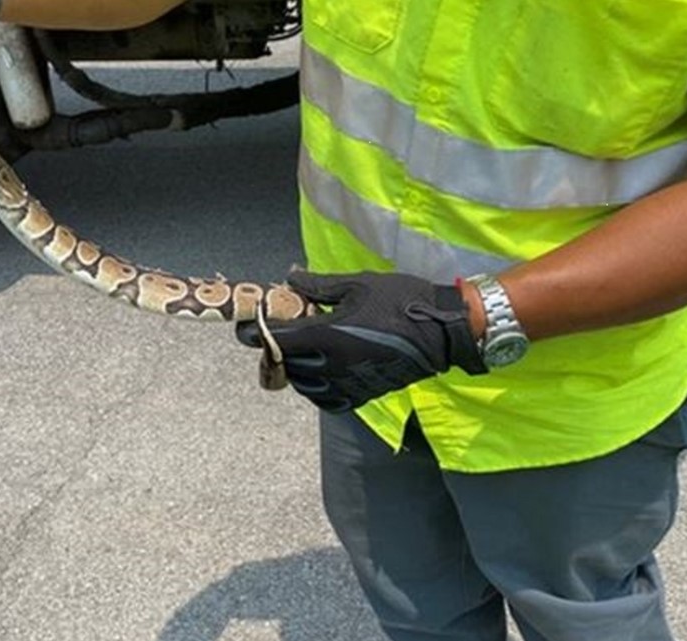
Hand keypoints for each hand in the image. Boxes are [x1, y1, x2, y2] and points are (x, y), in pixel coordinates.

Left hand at [237, 271, 486, 412]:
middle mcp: (334, 365)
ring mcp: (348, 384)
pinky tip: (316, 373)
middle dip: (274, 350)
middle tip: (271, 336)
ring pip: (303, 385)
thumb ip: (319, 286)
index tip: (244, 328)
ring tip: (295, 352)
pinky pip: (326, 400)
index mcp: (330, 334)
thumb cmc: (402, 301)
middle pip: (287, 364)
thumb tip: (290, 278)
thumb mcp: (358, 285)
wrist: (442, 331)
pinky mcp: (362, 395)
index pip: (280, 339)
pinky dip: (314, 390)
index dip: (257, 334)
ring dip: (293, 370)